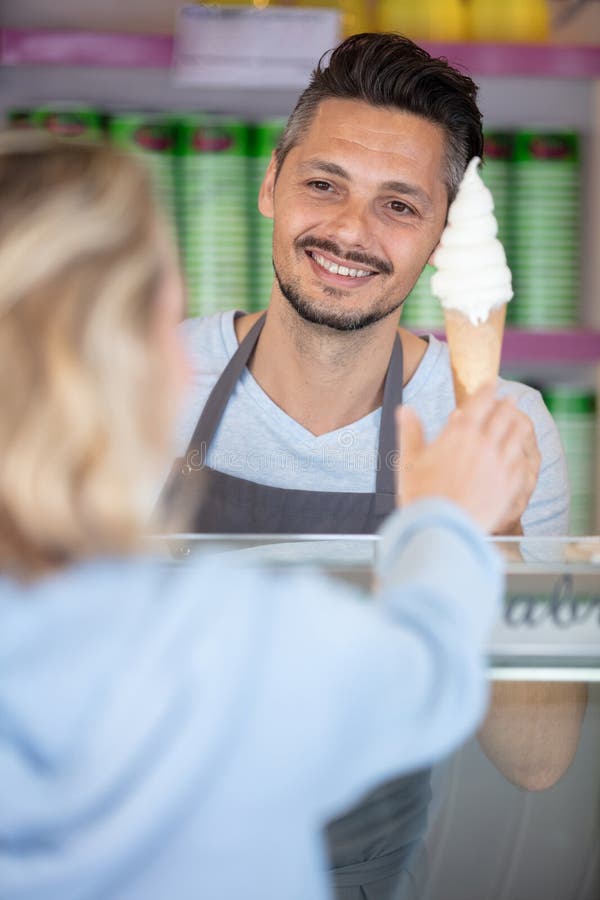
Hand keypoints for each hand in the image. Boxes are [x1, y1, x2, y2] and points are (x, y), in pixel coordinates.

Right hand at [394, 386, 535, 534]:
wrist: (442, 526)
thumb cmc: (421, 495)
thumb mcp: (408, 460)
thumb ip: (410, 431)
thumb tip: (405, 410)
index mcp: (460, 434)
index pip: (479, 403)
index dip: (486, 391)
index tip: (491, 385)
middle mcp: (485, 444)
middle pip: (502, 416)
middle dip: (506, 405)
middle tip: (509, 400)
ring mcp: (500, 465)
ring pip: (516, 437)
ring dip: (517, 424)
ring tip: (518, 420)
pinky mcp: (509, 485)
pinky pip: (520, 462)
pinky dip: (521, 453)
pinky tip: (520, 453)